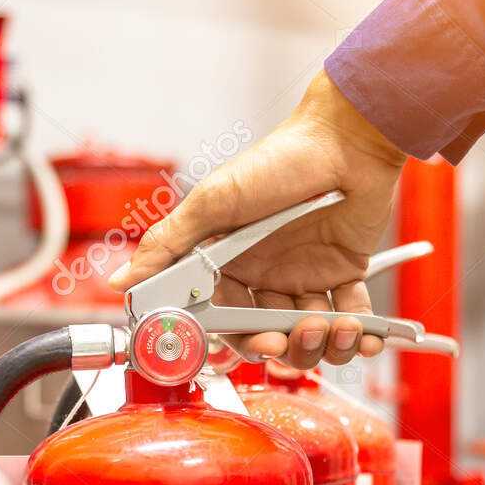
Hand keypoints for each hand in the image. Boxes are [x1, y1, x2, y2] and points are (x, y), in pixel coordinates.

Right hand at [109, 71, 407, 367]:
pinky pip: (350, 316)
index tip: (249, 344)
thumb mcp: (212, 202)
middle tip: (290, 338)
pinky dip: (360, 333)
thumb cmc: (279, 160)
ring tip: (338, 326)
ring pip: (307, 333)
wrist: (347, 139)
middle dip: (281, 345)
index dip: (235, 339)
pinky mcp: (343, 274)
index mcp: (227, 262)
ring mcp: (304, 277)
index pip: (222, 319)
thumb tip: (120, 280)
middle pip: (265, 334)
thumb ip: (168, 245)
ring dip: (323, 342)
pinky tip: (365, 332)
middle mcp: (263, 275)